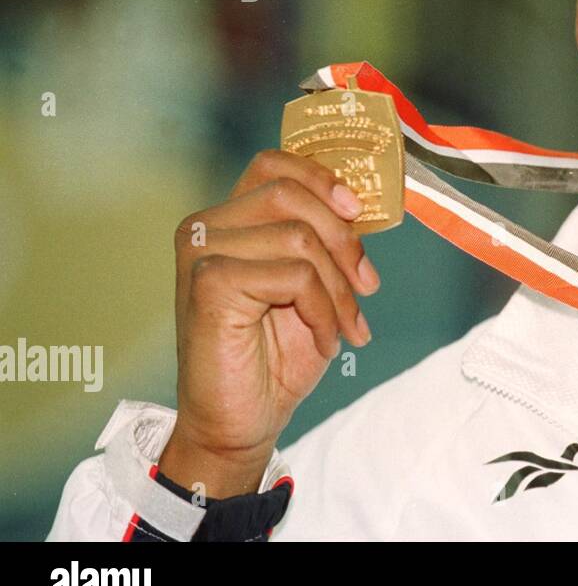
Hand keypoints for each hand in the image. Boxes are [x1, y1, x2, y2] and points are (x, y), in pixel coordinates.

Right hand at [158, 150, 378, 496]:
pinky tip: (324, 340)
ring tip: (346, 326)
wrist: (243, 421)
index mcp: (228, 220)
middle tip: (367, 285)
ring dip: (340, 288)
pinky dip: (324, 311)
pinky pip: (295, 276)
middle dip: (344, 240)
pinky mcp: (210, 284)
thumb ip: (323, 238)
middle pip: (292, 194)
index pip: (274, 164)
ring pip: (301, 238)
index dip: (322, 178)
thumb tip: (358, 201)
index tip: (357, 209)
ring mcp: (202, 253)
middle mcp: (205, 228)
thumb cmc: (276, 354)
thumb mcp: (312, 283)